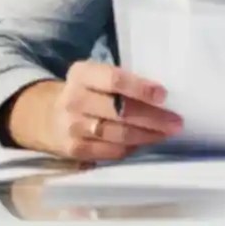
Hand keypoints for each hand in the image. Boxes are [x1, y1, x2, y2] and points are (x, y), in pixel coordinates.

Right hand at [8, 61, 182, 160]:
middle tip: (176, 122)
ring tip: (166, 133)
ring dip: (147, 136)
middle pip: (120, 111)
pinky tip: (145, 142)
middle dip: (152, 118)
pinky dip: (132, 148)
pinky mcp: (74, 149)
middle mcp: (73, 99)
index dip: (140, 88)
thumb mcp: (95, 76)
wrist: (48, 116)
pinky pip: (111, 151)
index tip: (163, 95)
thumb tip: (162, 96)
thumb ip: (121, 81)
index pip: (114, 80)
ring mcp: (72, 127)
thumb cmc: (86, 92)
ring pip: (118, 134)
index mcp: (81, 74)